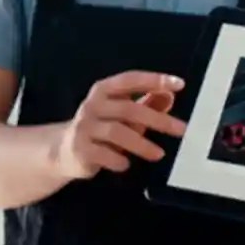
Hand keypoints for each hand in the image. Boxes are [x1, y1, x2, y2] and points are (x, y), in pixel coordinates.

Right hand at [53, 71, 187, 180]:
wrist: (63, 149)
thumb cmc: (100, 128)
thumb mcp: (123, 114)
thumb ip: (146, 104)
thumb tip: (169, 95)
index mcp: (103, 90)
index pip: (130, 79)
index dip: (154, 80)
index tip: (179, 84)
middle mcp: (92, 105)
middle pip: (128, 109)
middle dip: (158, 119)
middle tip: (182, 130)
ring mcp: (84, 127)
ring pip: (117, 132)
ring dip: (142, 144)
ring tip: (159, 154)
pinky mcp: (80, 148)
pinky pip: (104, 154)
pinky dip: (119, 160)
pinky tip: (126, 164)